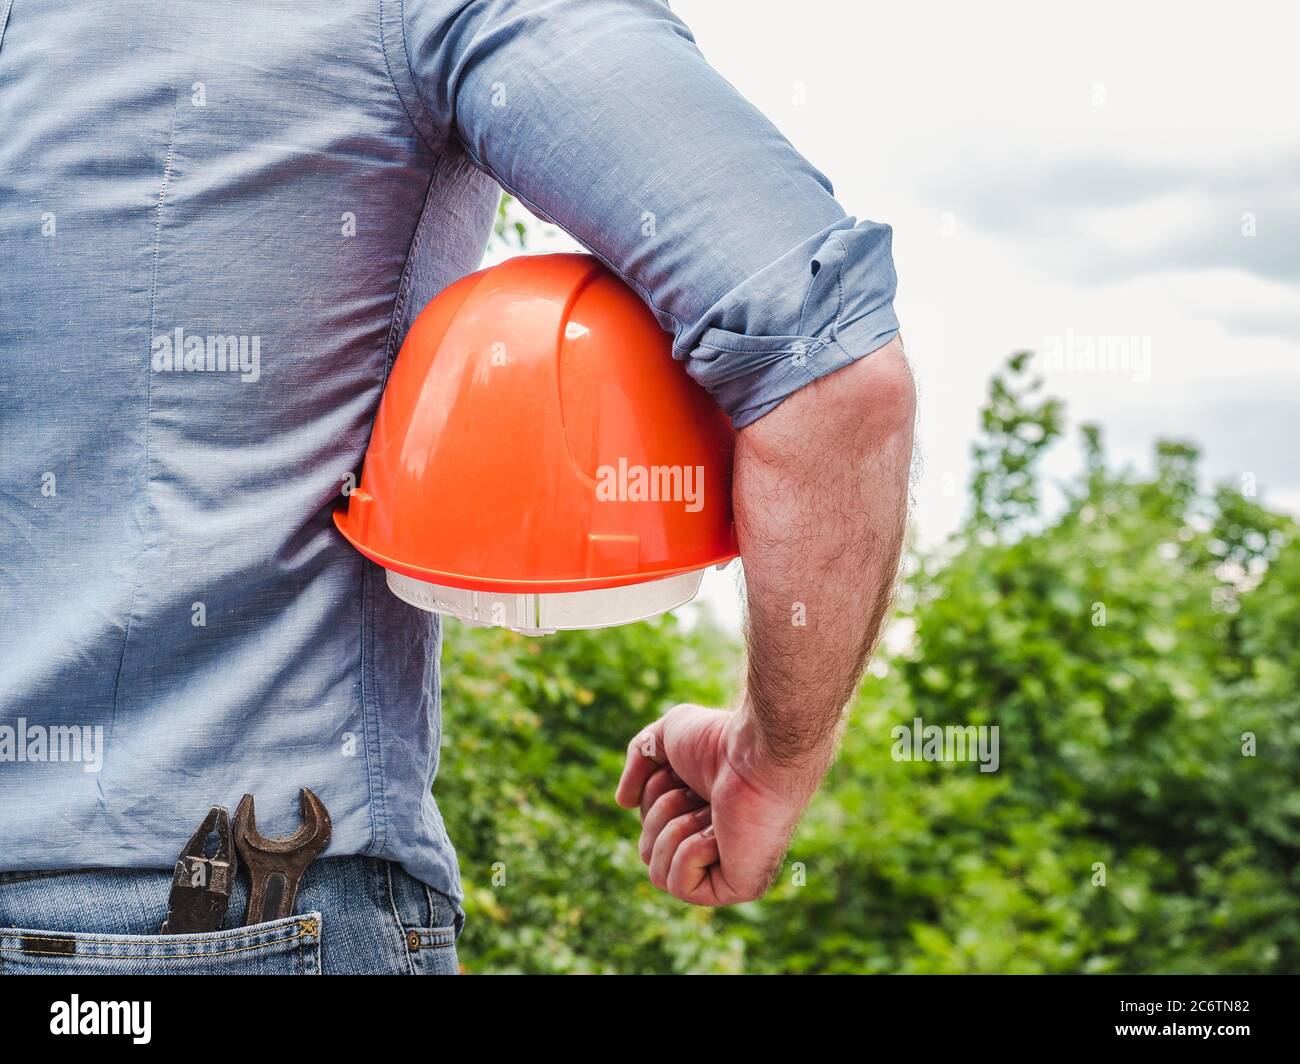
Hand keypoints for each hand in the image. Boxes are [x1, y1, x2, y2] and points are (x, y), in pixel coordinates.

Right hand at [615, 702, 826, 904]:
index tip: (684, 773)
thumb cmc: (719, 741)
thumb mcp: (665, 733)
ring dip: (674, 831)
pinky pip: (679, 886)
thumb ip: (639, 757)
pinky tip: (718, 833)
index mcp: (698, 814)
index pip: (647, 825)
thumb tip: (624, 802)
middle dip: (663, 812)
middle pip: (646, 849)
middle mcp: (711, 842)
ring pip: (656, 871)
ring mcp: (725, 868)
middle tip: (698, 793)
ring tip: (710, 811)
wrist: (754, 753)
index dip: (654, 794)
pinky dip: (689, 852)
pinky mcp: (737, 887)